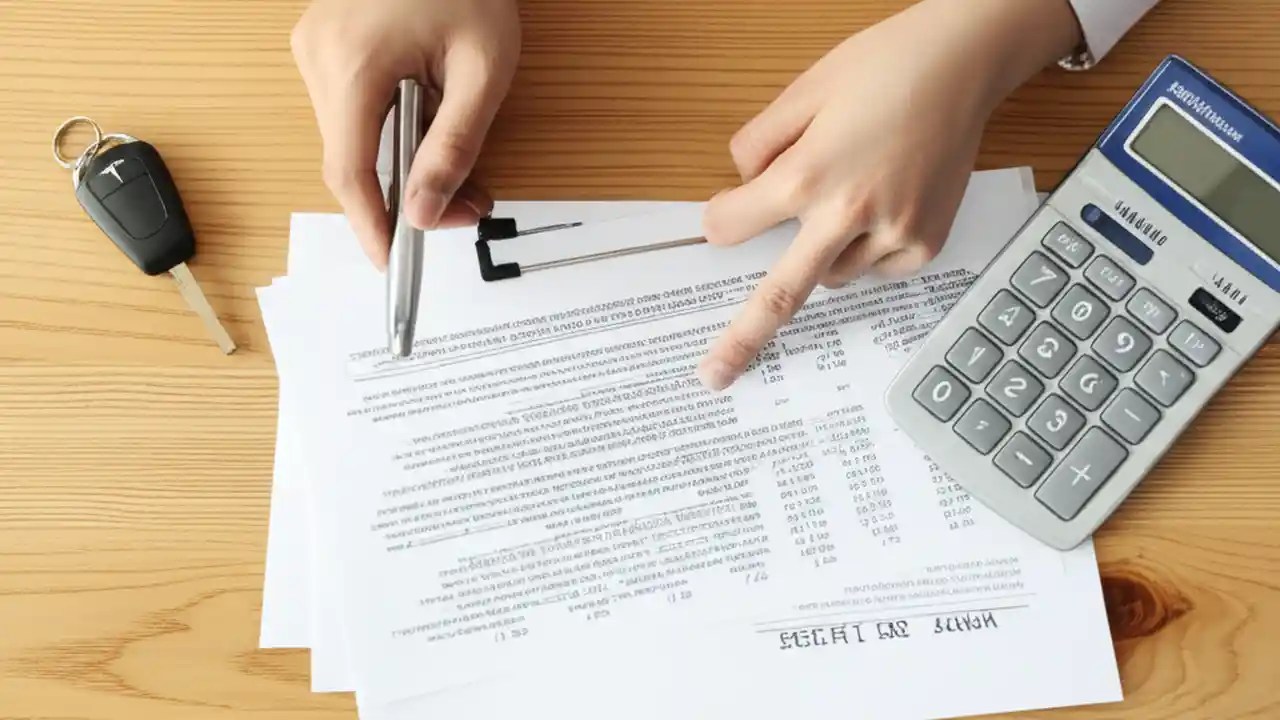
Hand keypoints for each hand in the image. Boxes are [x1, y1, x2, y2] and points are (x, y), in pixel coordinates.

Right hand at [291, 0, 520, 268]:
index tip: (392, 262)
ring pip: (351, 138)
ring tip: (461, 170)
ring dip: (401, 166)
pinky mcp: (324, 45)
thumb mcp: (483, 69)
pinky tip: (429, 130)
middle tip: (466, 205)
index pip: (351, 171)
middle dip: (406, 197)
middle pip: (351, 160)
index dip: (370, 225)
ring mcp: (314, 48)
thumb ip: (454, 147)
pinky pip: (350, 110)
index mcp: (352, 63)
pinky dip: (389, 134)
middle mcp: (318, 57)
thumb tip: (425, 211)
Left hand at [695, 0, 1080, 389]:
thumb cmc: (881, 69)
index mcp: (808, 176)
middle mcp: (848, 214)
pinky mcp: (925, 245)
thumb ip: (758, 145)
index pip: (733, 225)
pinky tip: (884, 204)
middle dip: (741, 339)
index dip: (720, 218)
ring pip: (830, 276)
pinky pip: (876, 271)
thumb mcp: (802, 92)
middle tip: (713, 376)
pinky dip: (866, 251)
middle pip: (780, 294)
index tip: (721, 219)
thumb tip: (744, 186)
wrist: (962, 64)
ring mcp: (892, 235)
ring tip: (853, 194)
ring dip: (821, 253)